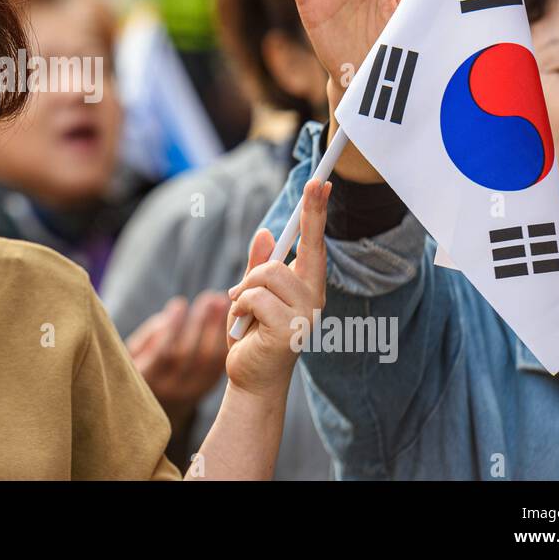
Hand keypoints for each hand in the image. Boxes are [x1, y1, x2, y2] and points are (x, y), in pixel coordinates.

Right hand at [127, 292, 230, 419]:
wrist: (158, 399)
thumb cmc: (142, 363)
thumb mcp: (135, 352)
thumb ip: (152, 334)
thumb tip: (176, 312)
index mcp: (148, 379)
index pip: (163, 353)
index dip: (172, 327)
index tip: (180, 302)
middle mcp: (171, 390)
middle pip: (190, 355)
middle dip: (200, 323)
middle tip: (210, 297)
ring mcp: (192, 391)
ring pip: (209, 360)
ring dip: (218, 328)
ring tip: (222, 302)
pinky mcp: (208, 387)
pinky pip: (219, 363)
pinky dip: (225, 339)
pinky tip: (228, 319)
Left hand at [224, 179, 329, 396]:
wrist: (250, 378)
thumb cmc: (253, 335)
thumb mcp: (251, 295)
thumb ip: (258, 265)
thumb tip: (267, 232)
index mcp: (307, 286)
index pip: (313, 242)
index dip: (315, 211)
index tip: (319, 181)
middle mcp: (313, 298)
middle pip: (279, 260)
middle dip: (252, 274)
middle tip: (244, 299)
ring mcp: (304, 315)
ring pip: (263, 277)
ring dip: (242, 295)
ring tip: (244, 315)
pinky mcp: (288, 330)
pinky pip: (253, 298)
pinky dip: (239, 309)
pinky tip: (244, 328)